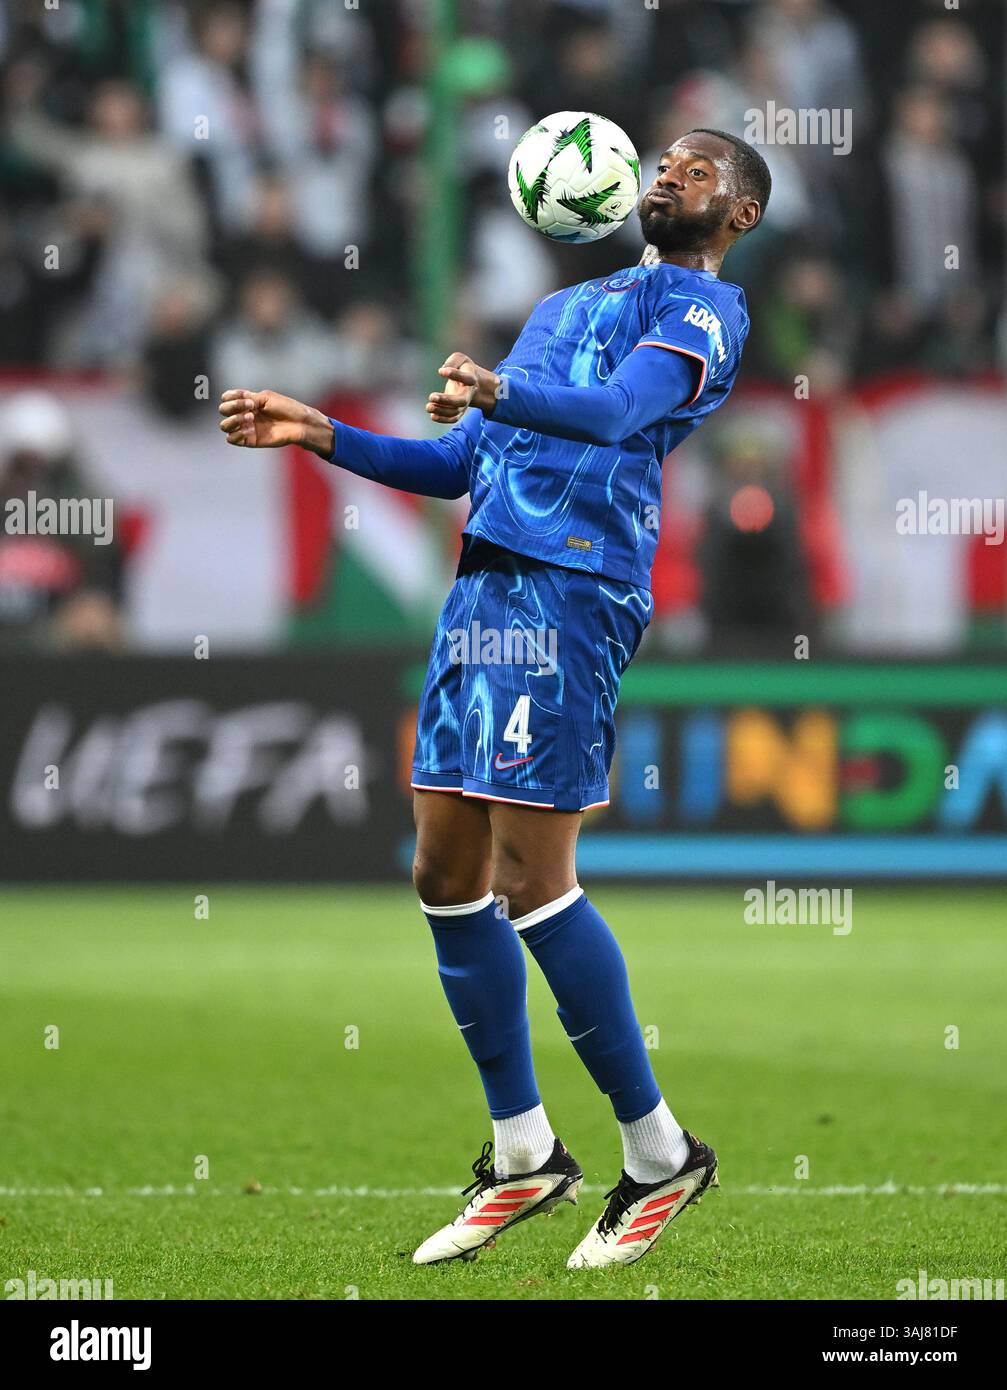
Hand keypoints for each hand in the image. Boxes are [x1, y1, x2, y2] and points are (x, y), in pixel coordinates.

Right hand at [218, 389, 332, 454]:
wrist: (299, 423)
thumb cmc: (286, 408)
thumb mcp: (266, 397)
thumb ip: (248, 398)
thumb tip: (232, 400)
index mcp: (247, 402)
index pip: (227, 398)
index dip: (231, 396)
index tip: (247, 396)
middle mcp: (244, 414)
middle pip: (223, 410)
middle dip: (232, 406)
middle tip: (250, 406)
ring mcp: (246, 428)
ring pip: (224, 426)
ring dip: (234, 420)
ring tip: (250, 417)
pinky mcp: (250, 441)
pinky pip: (232, 439)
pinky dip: (237, 433)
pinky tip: (250, 429)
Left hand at [426, 352, 500, 424]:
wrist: (474, 384)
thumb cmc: (464, 368)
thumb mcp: (460, 359)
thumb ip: (453, 361)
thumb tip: (443, 369)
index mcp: (471, 379)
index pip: (466, 378)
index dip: (454, 374)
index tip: (440, 371)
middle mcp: (468, 393)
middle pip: (461, 401)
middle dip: (447, 400)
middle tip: (431, 396)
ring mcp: (464, 404)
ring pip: (455, 411)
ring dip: (441, 411)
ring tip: (428, 406)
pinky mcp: (458, 411)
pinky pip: (453, 419)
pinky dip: (443, 419)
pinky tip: (432, 415)